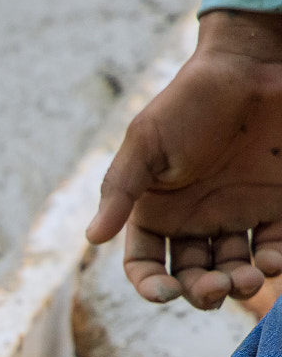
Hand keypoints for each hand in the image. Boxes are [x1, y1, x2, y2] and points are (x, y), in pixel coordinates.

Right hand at [87, 9, 281, 309]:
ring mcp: (237, 214)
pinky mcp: (276, 205)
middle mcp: (195, 220)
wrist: (251, 65)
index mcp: (156, 211)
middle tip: (218, 287)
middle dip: (203, 291)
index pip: (146, 264)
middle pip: (192, 276)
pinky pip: (275, 246)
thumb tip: (92, 238)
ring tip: (248, 278)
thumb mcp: (146, 144)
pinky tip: (272, 262)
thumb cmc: (189, 102)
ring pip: (233, 269)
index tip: (166, 292)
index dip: (151, 285)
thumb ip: (120, 191)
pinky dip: (275, 262)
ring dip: (239, 284)